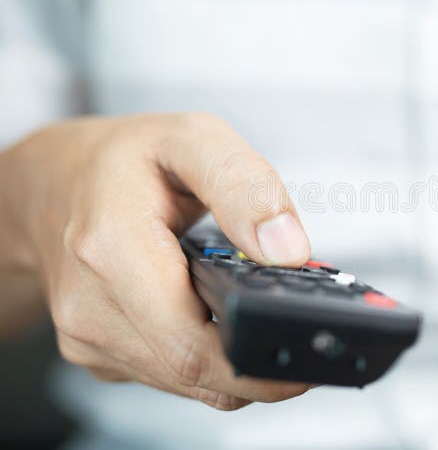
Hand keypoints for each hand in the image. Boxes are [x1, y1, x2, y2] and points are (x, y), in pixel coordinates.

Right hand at [0, 113, 311, 409]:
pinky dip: (204, 352)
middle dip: (256, 362)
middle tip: (296, 331)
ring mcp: (91, 336)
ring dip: (230, 358)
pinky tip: (213, 312)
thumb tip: (287, 249)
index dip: (256, 362)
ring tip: (250, 306)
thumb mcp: (194, 138)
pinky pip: (168, 372)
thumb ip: (246, 185)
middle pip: (194, 372)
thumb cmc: (124, 158)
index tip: (303, 360)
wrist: (54, 181)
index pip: (191, 345)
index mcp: (112, 247)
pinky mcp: (99, 351)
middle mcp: (91, 306)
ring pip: (185, 380)